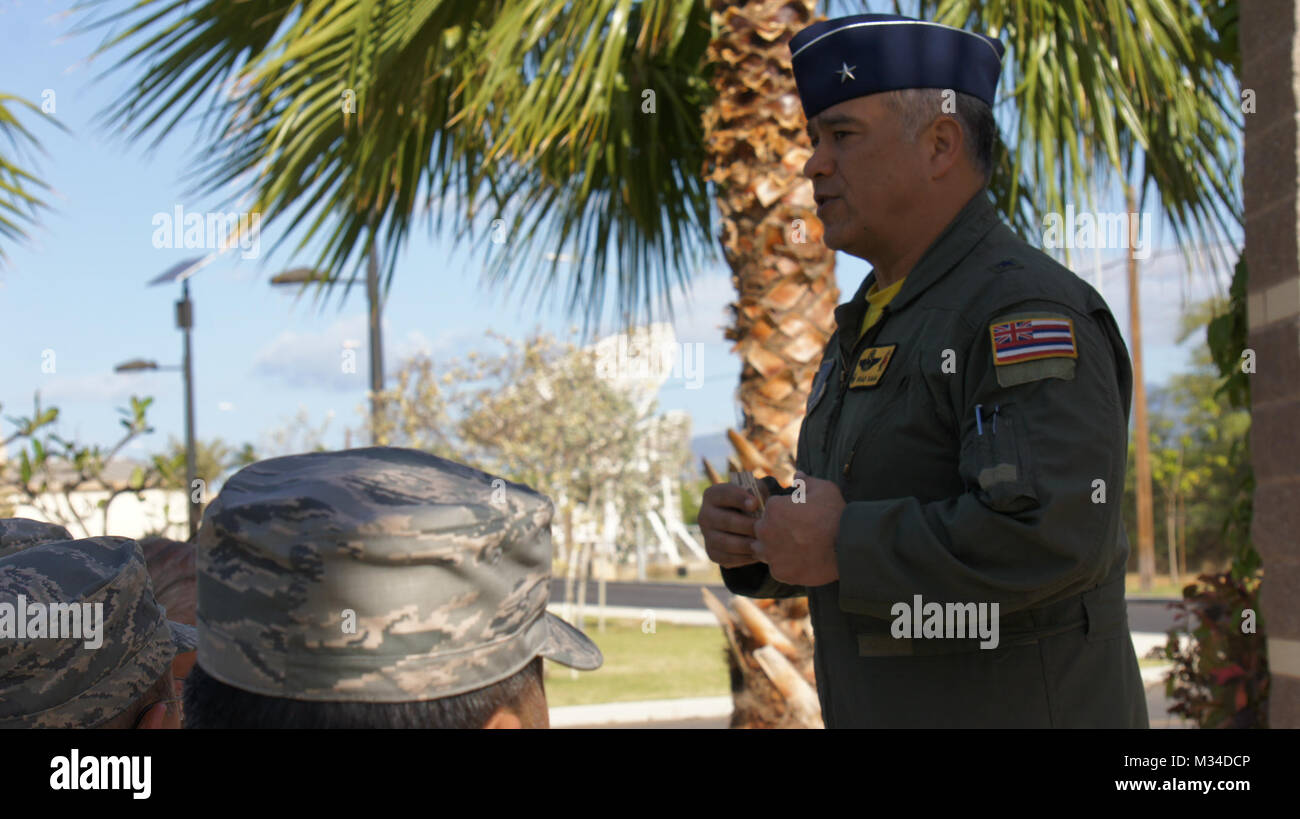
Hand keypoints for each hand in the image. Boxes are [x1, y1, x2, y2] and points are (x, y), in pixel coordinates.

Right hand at [698, 481, 769, 568]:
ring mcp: (707, 536)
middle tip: (765, 529)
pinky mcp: (712, 553)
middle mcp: (705, 515)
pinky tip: (759, 553)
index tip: (756, 504)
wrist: (742, 523)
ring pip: (727, 543)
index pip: (723, 494)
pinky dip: (745, 558)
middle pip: (726, 521)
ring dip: (748, 544)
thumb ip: (757, 492)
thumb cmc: (750, 503)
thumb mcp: (753, 492)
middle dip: (748, 525)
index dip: (739, 498)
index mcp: (712, 495)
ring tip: (764, 543)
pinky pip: (728, 558)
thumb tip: (761, 503)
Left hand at [753, 471, 844, 585]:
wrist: (847, 546)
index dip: (784, 512)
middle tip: (797, 533)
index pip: (770, 508)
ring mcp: (771, 553)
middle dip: (775, 530)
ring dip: (774, 548)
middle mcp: (766, 530)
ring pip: (763, 550)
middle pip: (762, 529)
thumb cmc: (836, 515)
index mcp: (773, 508)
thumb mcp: (824, 489)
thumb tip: (797, 475)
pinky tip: (800, 562)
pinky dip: (785, 566)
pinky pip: (776, 568)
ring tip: (795, 548)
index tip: (798, 517)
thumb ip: (806, 481)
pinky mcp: (779, 572)